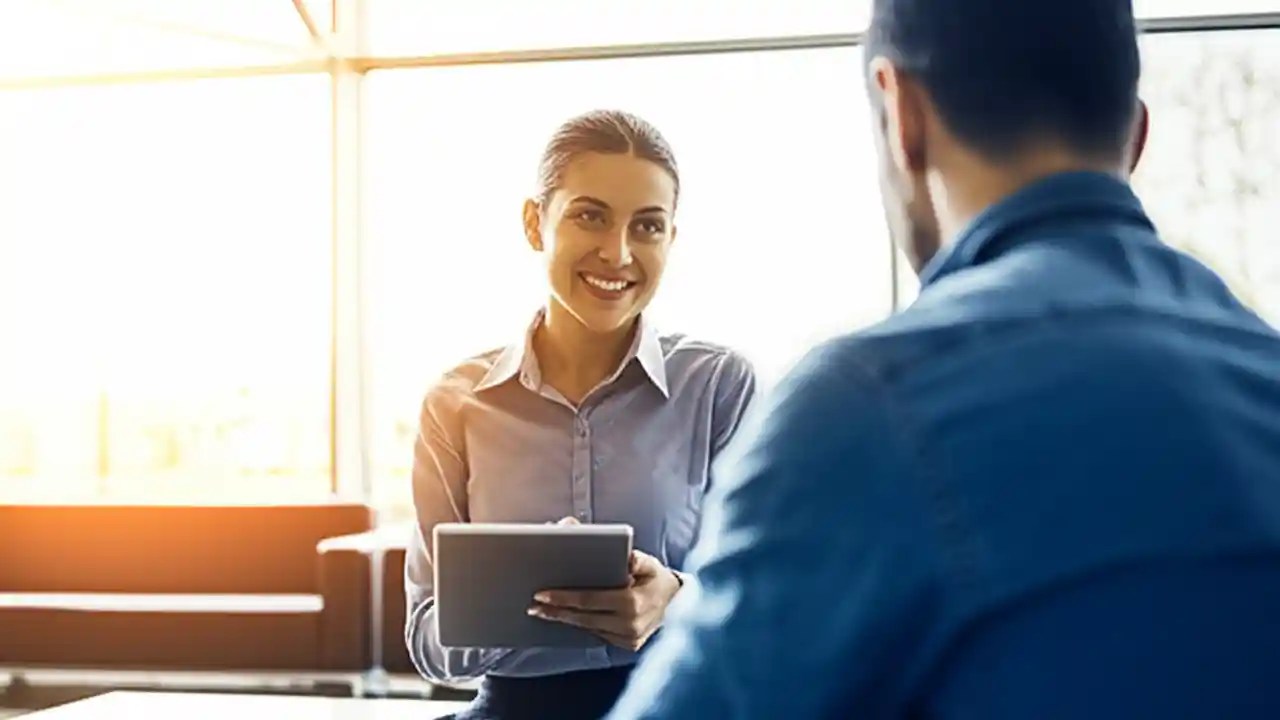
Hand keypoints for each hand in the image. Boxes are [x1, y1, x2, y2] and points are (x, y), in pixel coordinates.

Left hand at [528, 549, 681, 651]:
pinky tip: (566, 617)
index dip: (563, 597)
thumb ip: (637, 559)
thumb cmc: (658, 579)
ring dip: (564, 619)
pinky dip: (580, 626)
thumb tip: (626, 557)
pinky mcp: (627, 646)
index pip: (588, 600)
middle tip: (533, 604)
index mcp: (632, 603)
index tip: (541, 594)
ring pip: (587, 628)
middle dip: (556, 610)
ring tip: (542, 611)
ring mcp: (628, 639)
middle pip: (582, 617)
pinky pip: (597, 634)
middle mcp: (629, 625)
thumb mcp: (650, 564)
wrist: (680, 605)